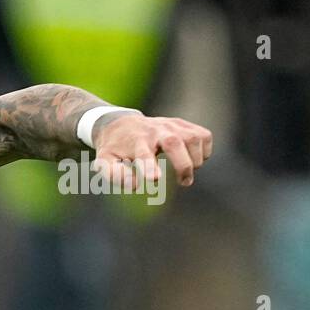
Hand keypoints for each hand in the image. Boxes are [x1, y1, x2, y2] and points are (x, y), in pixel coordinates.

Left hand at [92, 113, 212, 188]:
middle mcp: (155, 131)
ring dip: (196, 159)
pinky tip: (193, 158)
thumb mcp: (104, 163)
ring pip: (194, 138)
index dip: (149, 167)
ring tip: (185, 173)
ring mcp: (171, 125)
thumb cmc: (114, 149)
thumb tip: (134, 186)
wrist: (120, 124)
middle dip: (183, 165)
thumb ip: (115, 175)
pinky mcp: (182, 124)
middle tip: (184, 183)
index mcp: (135, 142)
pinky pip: (204, 136)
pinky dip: (205, 150)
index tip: (154, 180)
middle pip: (175, 143)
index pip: (143, 154)